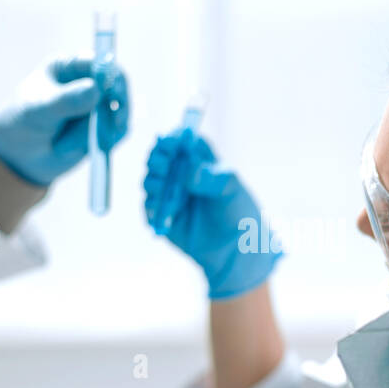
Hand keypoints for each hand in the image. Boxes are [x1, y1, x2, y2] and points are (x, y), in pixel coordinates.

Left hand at [0, 57, 129, 185]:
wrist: (20, 155)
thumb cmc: (23, 123)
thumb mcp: (39, 110)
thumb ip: (66, 100)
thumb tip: (95, 88)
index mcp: (68, 67)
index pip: (98, 62)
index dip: (109, 74)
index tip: (110, 92)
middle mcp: (87, 82)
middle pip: (117, 84)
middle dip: (118, 102)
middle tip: (117, 120)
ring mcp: (97, 105)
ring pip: (118, 110)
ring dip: (108, 127)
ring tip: (93, 141)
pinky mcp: (103, 127)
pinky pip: (119, 130)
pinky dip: (112, 138)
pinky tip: (100, 146)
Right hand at [143, 127, 281, 299]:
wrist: (235, 249)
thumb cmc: (239, 213)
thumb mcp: (231, 189)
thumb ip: (212, 178)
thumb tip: (190, 171)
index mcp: (200, 161)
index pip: (182, 140)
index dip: (175, 138)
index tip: (173, 142)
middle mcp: (181, 174)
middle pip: (160, 157)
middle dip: (158, 157)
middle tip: (165, 163)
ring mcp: (170, 194)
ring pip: (150, 179)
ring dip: (153, 178)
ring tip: (163, 184)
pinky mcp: (162, 215)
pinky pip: (149, 205)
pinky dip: (152, 203)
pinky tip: (161, 206)